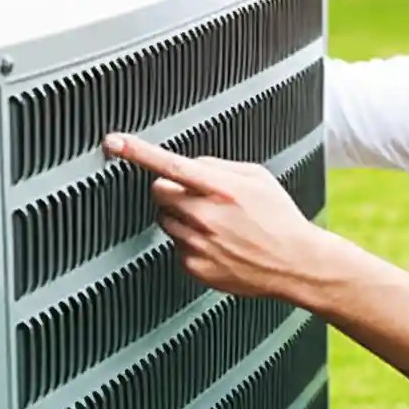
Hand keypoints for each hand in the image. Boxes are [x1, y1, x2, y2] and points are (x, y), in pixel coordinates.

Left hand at [102, 133, 324, 299]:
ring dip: (181, 217)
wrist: (295, 263)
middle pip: (159, 192)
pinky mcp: (194, 266)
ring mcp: (197, 244)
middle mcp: (204, 216)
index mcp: (220, 188)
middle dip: (170, 190)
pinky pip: (176, 246)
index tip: (113, 142)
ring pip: (165, 220)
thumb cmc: (279, 219)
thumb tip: (189, 166)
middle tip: (197, 198)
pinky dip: (191, 243)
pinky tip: (218, 244)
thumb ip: (217, 166)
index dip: (137, 151)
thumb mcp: (257, 178)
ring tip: (215, 225)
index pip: (169, 164)